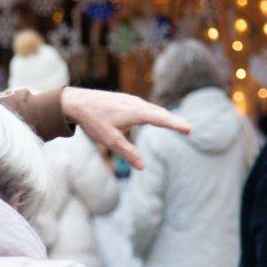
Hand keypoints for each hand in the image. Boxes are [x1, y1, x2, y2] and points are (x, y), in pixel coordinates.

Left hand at [60, 87, 190, 168]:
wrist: (76, 102)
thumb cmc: (93, 121)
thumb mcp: (110, 140)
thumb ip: (127, 153)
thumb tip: (143, 166)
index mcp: (136, 112)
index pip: (161, 119)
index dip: (176, 125)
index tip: (190, 129)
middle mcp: (136, 103)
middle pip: (160, 113)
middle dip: (174, 121)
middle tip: (189, 129)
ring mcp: (131, 100)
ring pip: (152, 109)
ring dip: (164, 116)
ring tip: (176, 124)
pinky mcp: (126, 100)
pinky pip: (145, 107)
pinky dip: (154, 113)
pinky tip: (154, 117)